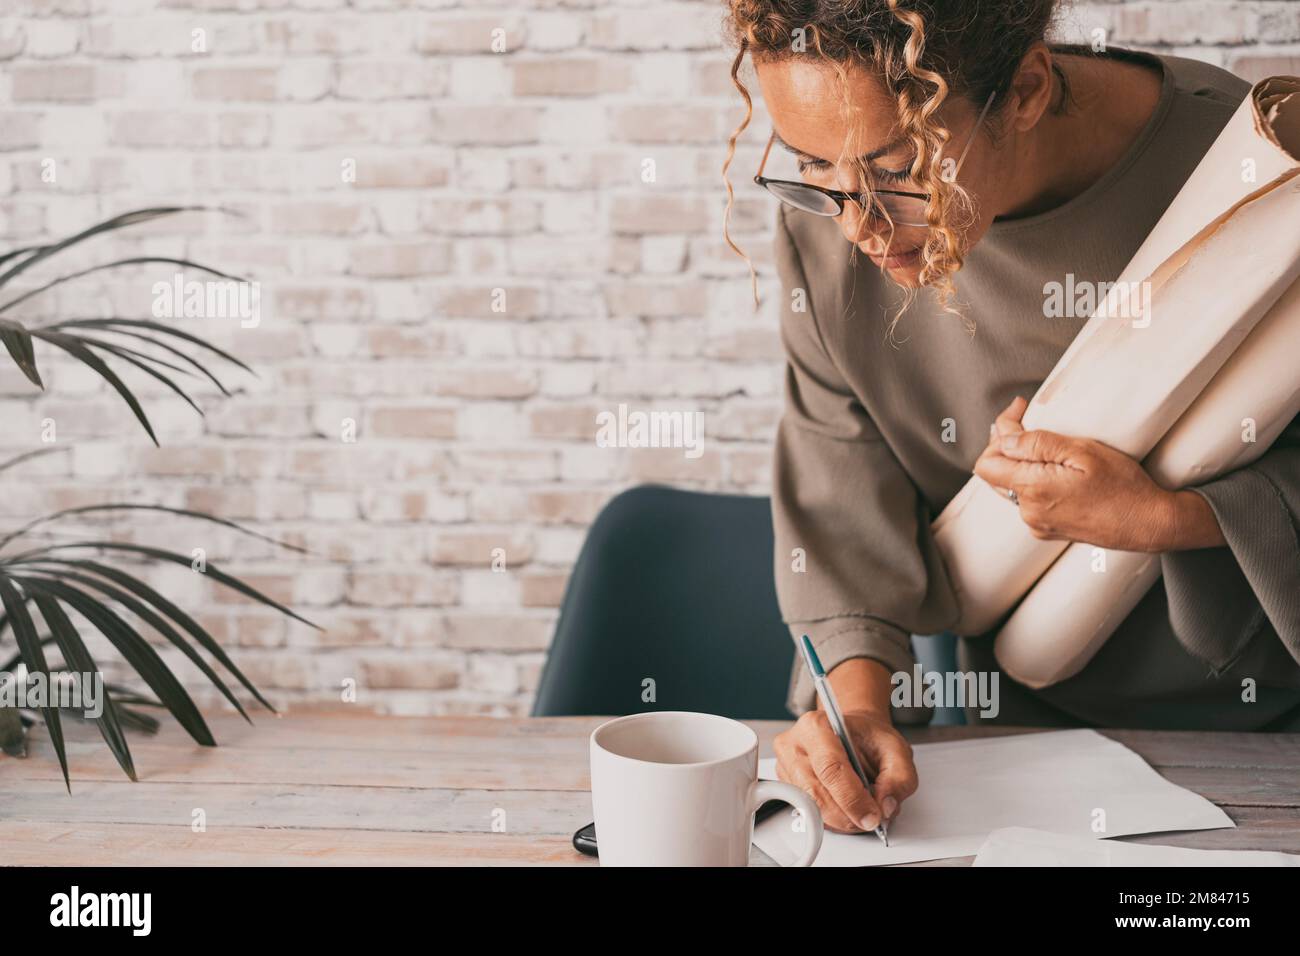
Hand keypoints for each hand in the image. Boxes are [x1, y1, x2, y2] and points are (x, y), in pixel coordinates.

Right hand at [773, 709, 916, 833]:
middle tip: (872, 820)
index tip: (873, 816)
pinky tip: (846, 808)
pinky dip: (832, 819)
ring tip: (861, 811)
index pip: (830, 768)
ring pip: (810, 809)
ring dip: (841, 819)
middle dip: (848, 816)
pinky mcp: (786, 786)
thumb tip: (886, 806)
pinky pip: (807, 813)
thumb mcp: (896, 749)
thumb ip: (899, 777)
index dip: (853, 799)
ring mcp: (785, 767)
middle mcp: (794, 745)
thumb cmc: (867, 738)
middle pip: (816, 794)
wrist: (852, 735)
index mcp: (816, 726)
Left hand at [974, 397, 1223, 551]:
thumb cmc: (1123, 486)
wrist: (1149, 523)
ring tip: (1041, 444)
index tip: (1019, 412)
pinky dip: (1033, 482)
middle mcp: (1029, 511)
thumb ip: (1037, 444)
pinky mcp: (1048, 530)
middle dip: (1005, 445)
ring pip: (1011, 487)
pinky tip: (1054, 470)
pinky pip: (1028, 501)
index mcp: (1033, 489)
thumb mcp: (1083, 452)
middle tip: (1024, 421)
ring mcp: (1037, 523)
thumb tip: (1003, 438)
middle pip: (995, 474)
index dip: (998, 433)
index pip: (986, 463)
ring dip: (1019, 464)